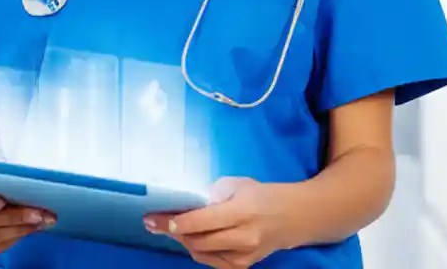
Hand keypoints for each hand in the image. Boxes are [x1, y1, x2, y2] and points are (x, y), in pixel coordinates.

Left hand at [144, 177, 292, 267]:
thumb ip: (211, 195)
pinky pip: (210, 260)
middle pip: (198, 240)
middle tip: (154, 222)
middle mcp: (244, 237)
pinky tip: (192, 238)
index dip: (176, 222)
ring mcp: (244, 256)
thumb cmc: (261, 195)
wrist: (291, 218)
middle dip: (172, 232)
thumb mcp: (237, 185)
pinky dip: (197, 249)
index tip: (155, 218)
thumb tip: (182, 205)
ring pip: (201, 253)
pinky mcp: (242, 266)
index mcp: (243, 211)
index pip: (203, 221)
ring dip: (183, 240)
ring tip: (171, 228)